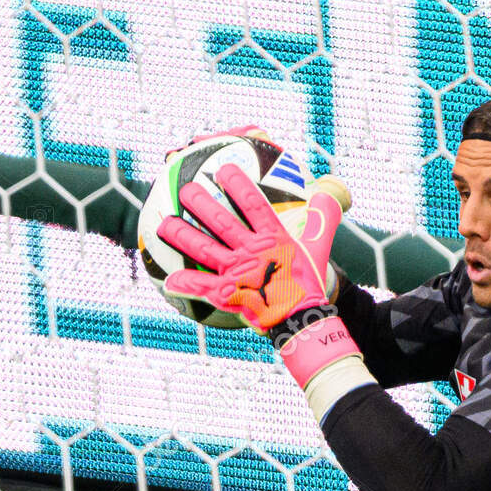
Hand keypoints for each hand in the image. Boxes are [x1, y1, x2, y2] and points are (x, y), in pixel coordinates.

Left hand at [155, 163, 344, 336]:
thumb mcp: (319, 249)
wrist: (300, 320)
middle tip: (185, 189)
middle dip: (202, 204)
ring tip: (164, 223)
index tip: (223, 170)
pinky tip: (168, 279)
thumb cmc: (307, 284)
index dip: (238, 186)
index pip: (254, 205)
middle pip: (222, 223)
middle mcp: (251, 251)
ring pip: (204, 249)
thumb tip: (326, 195)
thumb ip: (322, 220)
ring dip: (182, 236)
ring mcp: (237, 272)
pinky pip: (201, 286)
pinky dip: (184, 283)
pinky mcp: (228, 294)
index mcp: (273, 238)